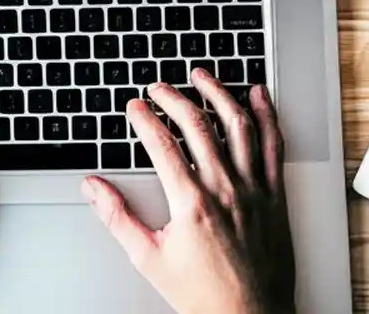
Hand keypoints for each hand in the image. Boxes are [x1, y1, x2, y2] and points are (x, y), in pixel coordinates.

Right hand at [82, 69, 294, 313]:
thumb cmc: (204, 295)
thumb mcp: (148, 259)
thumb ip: (117, 218)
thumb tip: (93, 188)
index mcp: (191, 203)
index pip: (162, 144)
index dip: (144, 119)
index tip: (134, 107)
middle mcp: (225, 189)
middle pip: (197, 125)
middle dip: (173, 98)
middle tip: (158, 88)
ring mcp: (254, 189)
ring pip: (238, 125)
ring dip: (219, 93)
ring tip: (202, 76)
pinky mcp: (275, 195)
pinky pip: (273, 145)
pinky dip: (267, 115)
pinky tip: (259, 96)